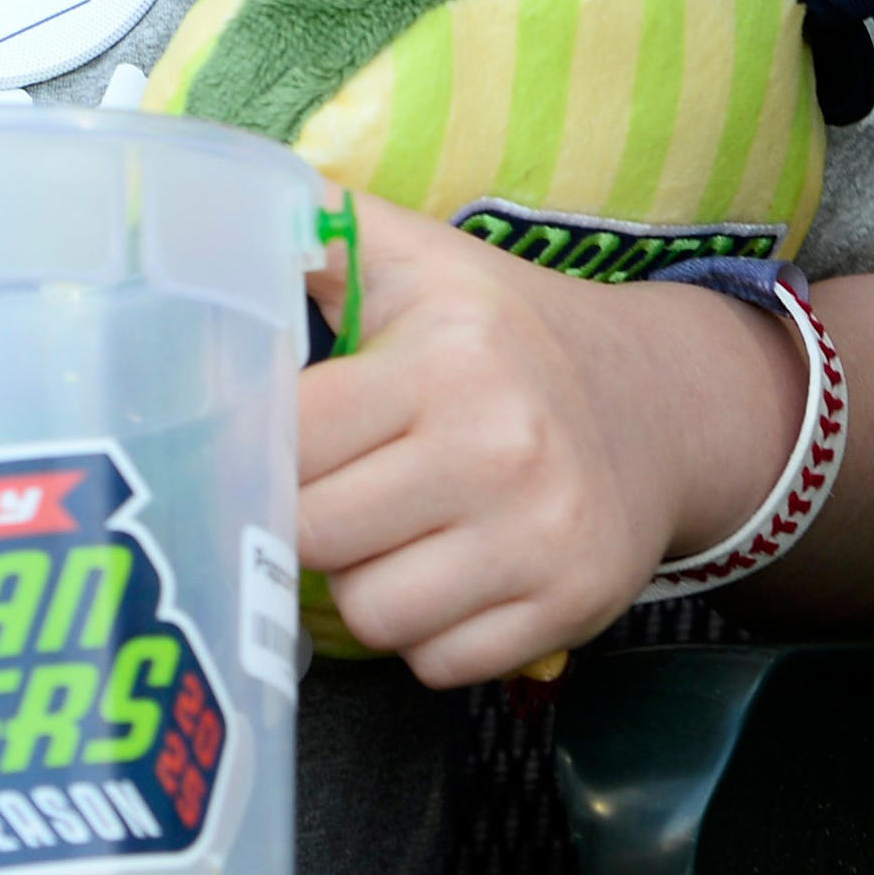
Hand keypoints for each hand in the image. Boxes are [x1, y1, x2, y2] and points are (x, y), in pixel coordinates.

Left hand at [296, 196, 798, 686]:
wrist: (662, 403)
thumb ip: (322, 231)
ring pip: (372, 616)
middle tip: (328, 492)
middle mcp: (499, 448)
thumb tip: (211, 209)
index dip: (261, 447)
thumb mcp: (424, 261)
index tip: (268, 442)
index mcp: (448, 356)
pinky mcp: (570, 607)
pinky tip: (447, 574)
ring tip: (390, 534)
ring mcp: (541, 537)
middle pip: (316, 537)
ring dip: (363, 585)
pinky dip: (426, 635)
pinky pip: (437, 666)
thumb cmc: (510, 330)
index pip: (292, 437)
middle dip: (303, 521)